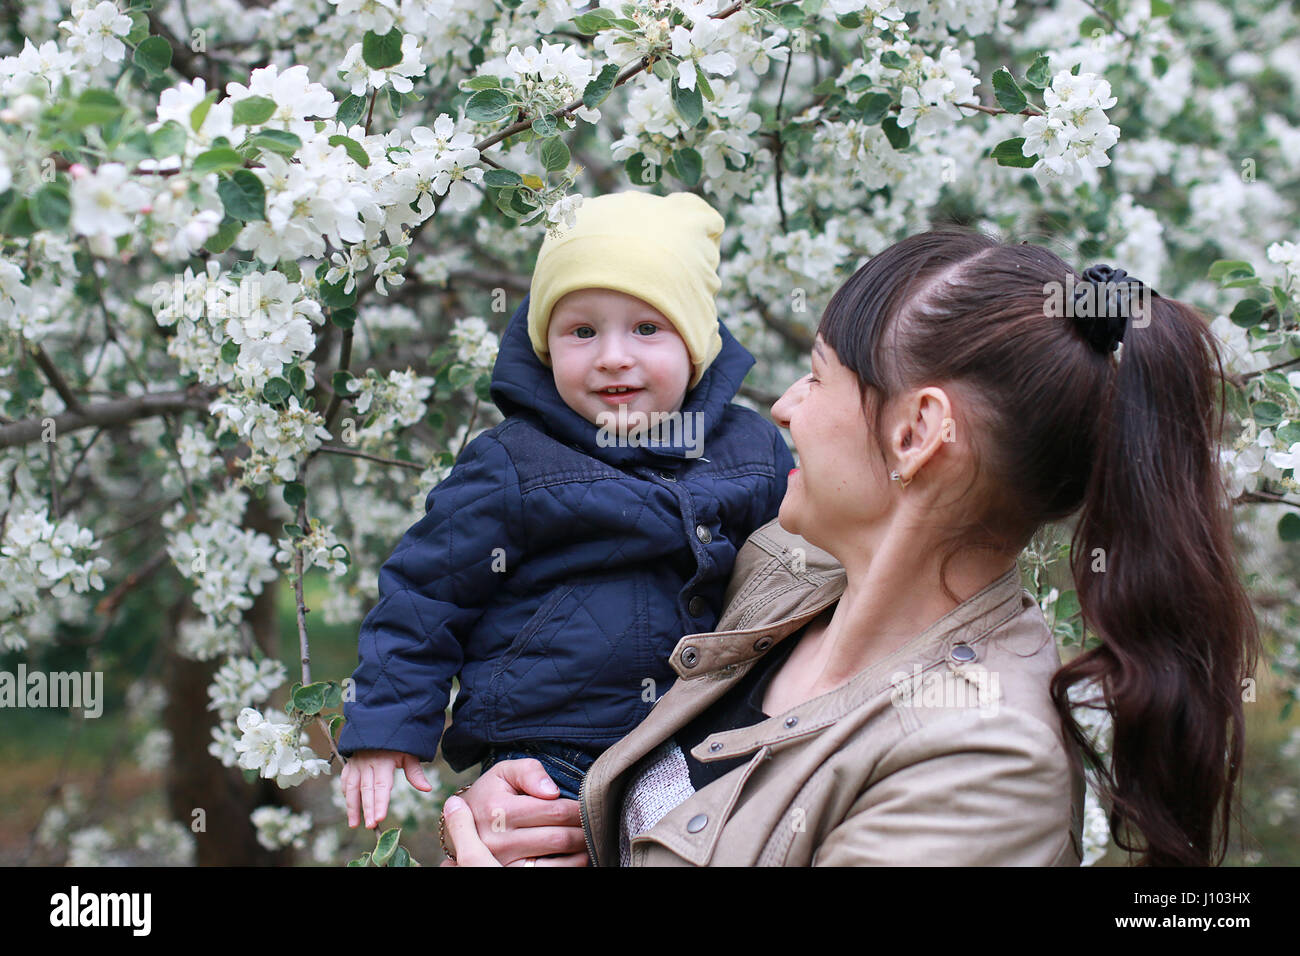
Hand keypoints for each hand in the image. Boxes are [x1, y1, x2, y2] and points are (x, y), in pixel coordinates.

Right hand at [341, 749, 433, 829]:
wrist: (381, 723)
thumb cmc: (398, 741)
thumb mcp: (409, 753)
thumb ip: (415, 772)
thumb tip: (427, 789)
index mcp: (383, 761)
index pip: (382, 786)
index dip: (380, 803)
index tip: (380, 818)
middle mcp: (367, 763)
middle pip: (366, 790)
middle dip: (368, 809)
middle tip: (370, 826)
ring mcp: (356, 763)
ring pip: (351, 787)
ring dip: (352, 806)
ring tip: (354, 824)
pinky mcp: (350, 763)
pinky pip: (345, 780)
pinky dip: (346, 793)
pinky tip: (349, 805)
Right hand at [439, 758, 587, 866]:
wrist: (460, 827)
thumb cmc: (491, 795)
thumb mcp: (504, 773)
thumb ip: (529, 772)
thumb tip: (552, 792)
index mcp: (499, 811)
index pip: (554, 811)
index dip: (578, 808)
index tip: (586, 805)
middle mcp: (498, 841)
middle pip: (559, 838)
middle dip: (583, 829)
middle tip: (591, 822)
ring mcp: (503, 864)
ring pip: (559, 861)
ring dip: (580, 851)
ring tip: (585, 839)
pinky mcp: (510, 875)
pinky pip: (550, 875)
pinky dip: (571, 866)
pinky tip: (575, 855)